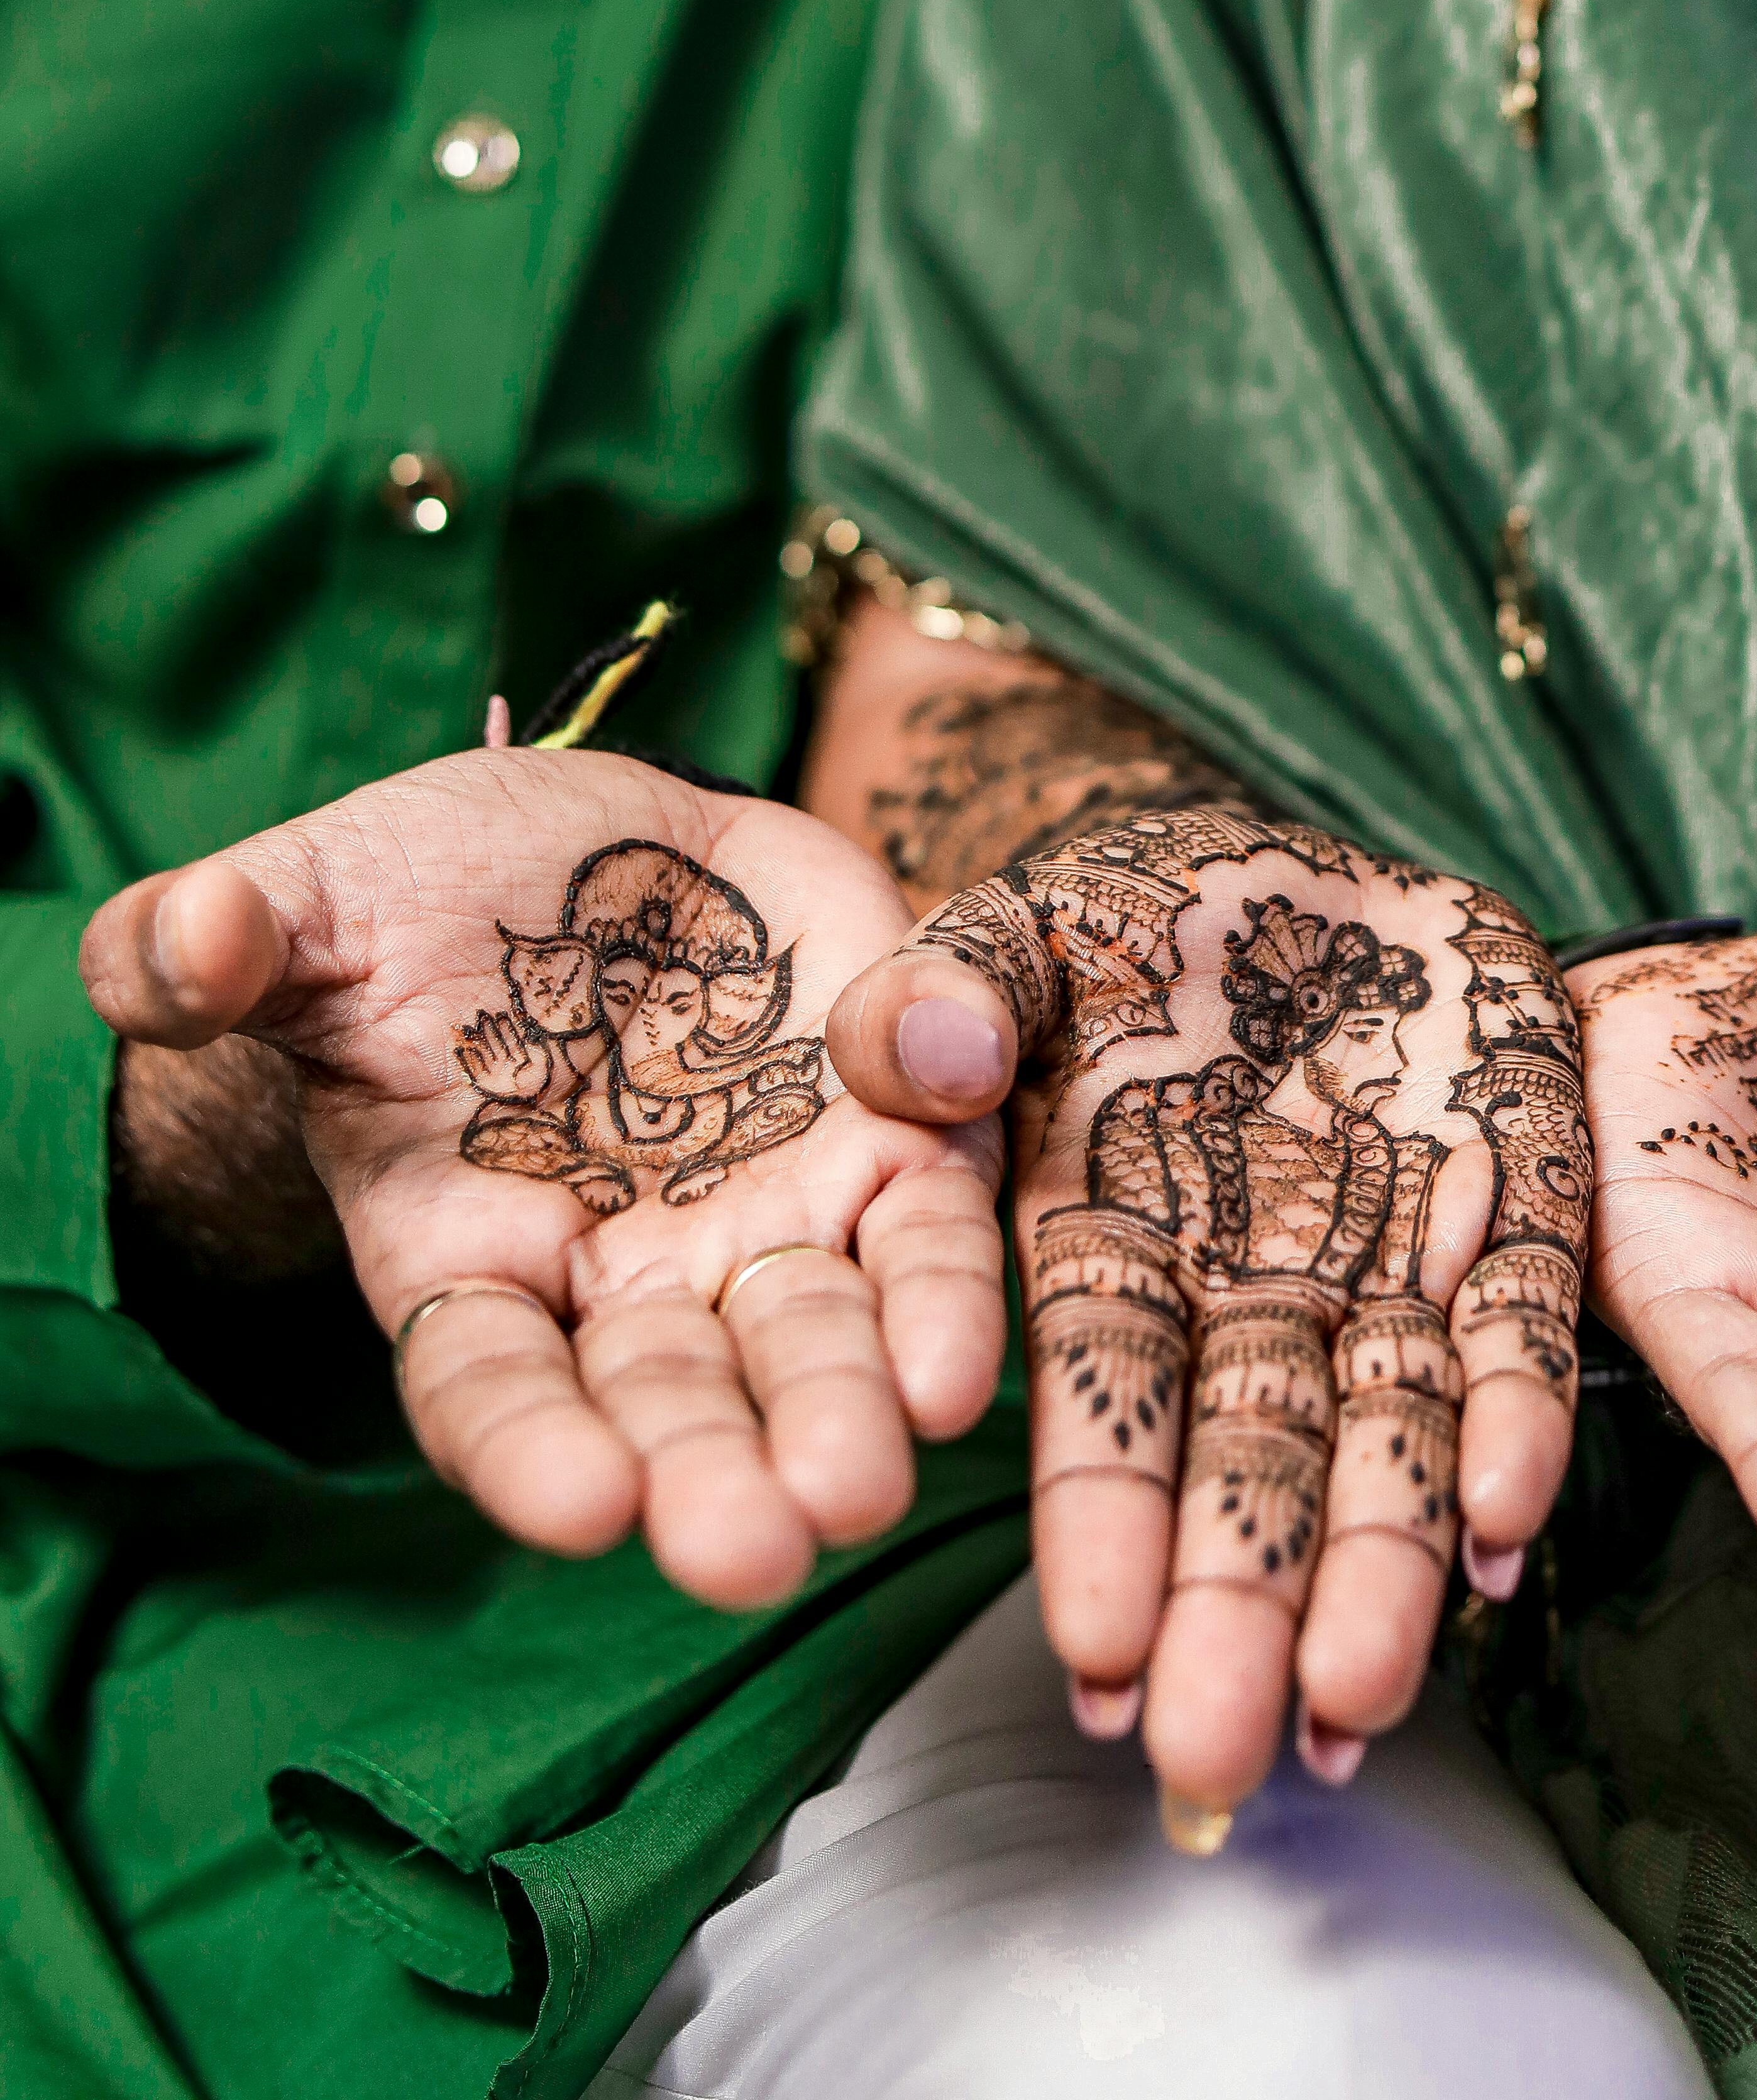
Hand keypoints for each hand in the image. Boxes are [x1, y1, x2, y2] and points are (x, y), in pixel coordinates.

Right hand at [84, 752, 1014, 1608]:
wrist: (591, 836)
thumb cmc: (427, 896)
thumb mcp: (314, 905)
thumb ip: (225, 945)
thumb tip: (164, 949)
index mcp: (464, 1245)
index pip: (486, 1381)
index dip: (528, 1449)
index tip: (582, 1509)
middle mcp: (622, 1268)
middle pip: (666, 1396)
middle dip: (713, 1471)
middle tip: (763, 1548)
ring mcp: (755, 1209)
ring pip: (801, 1336)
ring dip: (841, 1409)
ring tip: (873, 1480)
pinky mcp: (875, 1127)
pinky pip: (916, 1221)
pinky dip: (941, 1288)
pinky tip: (964, 1360)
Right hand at [825, 809, 1589, 1825]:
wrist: (1308, 865)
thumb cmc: (1138, 909)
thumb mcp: (1024, 924)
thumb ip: (950, 986)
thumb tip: (899, 1050)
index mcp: (1114, 1235)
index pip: (1108, 1402)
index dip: (1102, 1524)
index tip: (1096, 1651)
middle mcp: (1251, 1283)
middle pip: (1248, 1466)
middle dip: (1237, 1604)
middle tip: (1224, 1755)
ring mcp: (1391, 1254)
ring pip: (1389, 1438)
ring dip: (1380, 1567)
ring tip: (1361, 1701)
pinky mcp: (1518, 1202)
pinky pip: (1524, 1328)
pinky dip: (1521, 1422)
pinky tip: (1507, 1526)